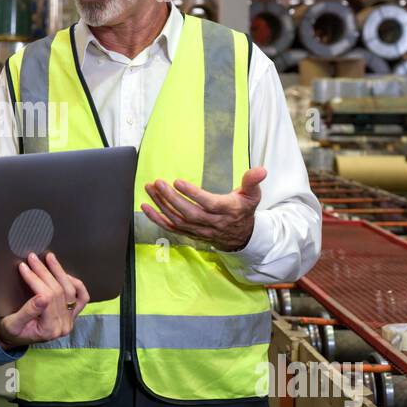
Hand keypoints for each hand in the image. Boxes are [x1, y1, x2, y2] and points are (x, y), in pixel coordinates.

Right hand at [0, 252, 89, 348]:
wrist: (14, 339)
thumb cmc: (11, 332)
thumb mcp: (12, 324)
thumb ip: (27, 312)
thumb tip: (41, 297)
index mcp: (50, 330)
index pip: (47, 298)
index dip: (35, 279)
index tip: (24, 266)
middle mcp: (64, 326)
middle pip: (58, 292)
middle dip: (44, 272)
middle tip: (32, 258)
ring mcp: (70, 320)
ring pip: (71, 291)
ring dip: (59, 272)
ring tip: (48, 258)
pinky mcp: (72, 314)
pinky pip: (81, 297)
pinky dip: (75, 283)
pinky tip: (64, 272)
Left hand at [141, 166, 267, 252]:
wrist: (240, 236)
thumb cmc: (243, 210)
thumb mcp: (252, 195)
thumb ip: (252, 181)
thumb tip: (261, 170)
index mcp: (227, 210)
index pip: (208, 204)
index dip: (193, 194)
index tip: (178, 182)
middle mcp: (212, 222)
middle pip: (189, 213)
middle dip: (171, 199)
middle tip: (157, 183)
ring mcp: (200, 230)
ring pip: (178, 220)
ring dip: (161, 205)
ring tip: (150, 189)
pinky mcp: (190, 233)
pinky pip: (171, 228)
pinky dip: (156, 218)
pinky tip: (145, 207)